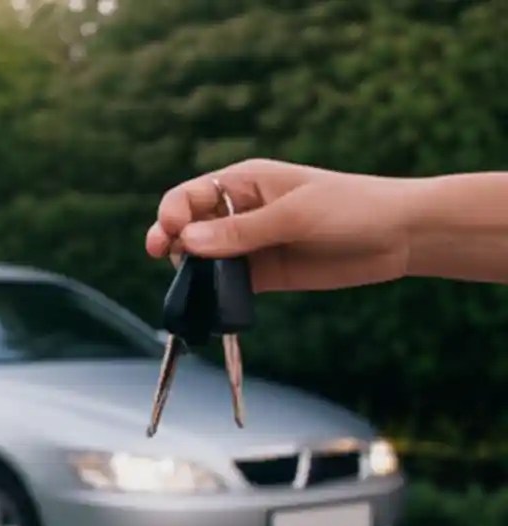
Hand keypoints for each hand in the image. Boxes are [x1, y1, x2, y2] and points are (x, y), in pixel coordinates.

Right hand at [145, 158, 417, 291]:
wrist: (402, 236)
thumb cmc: (353, 208)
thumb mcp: (295, 214)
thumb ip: (242, 231)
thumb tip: (188, 240)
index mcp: (245, 183)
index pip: (191, 195)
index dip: (173, 212)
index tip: (171, 235)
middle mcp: (241, 212)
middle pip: (190, 227)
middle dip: (172, 240)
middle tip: (163, 256)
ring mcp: (251, 245)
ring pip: (205, 258)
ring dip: (192, 271)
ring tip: (190, 284)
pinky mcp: (265, 274)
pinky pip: (229, 284)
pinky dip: (215, 294)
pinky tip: (210, 303)